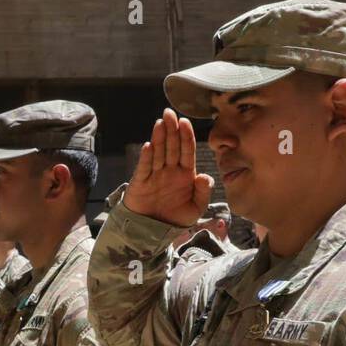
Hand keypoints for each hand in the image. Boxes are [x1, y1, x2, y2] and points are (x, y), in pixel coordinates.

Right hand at [124, 108, 213, 227]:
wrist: (153, 232)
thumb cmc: (175, 219)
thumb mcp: (195, 209)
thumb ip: (203, 193)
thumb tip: (204, 176)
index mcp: (185, 174)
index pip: (187, 151)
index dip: (186, 136)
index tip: (185, 122)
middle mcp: (170, 171)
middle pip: (171, 146)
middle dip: (171, 130)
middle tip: (170, 113)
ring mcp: (155, 175)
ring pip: (158, 153)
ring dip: (159, 138)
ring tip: (161, 122)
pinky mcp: (141, 182)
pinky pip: (144, 168)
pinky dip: (146, 157)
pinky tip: (148, 146)